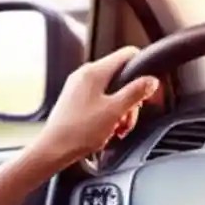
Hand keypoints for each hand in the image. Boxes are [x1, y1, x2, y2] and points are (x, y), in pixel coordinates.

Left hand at [33, 46, 158, 166]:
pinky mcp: (76, 101)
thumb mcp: (115, 111)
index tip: (148, 88)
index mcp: (94, 72)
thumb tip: (151, 81)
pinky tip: (108, 129)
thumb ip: (135, 93)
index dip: (143, 69)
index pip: (127, 55)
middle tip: (129, 118)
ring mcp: (79, 87)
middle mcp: (85, 75)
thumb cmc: (78, 131)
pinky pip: (101, 100)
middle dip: (131, 99)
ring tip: (118, 128)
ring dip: (121, 109)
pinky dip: (109, 113)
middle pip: (121, 77)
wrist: (53, 150)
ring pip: (112, 91)